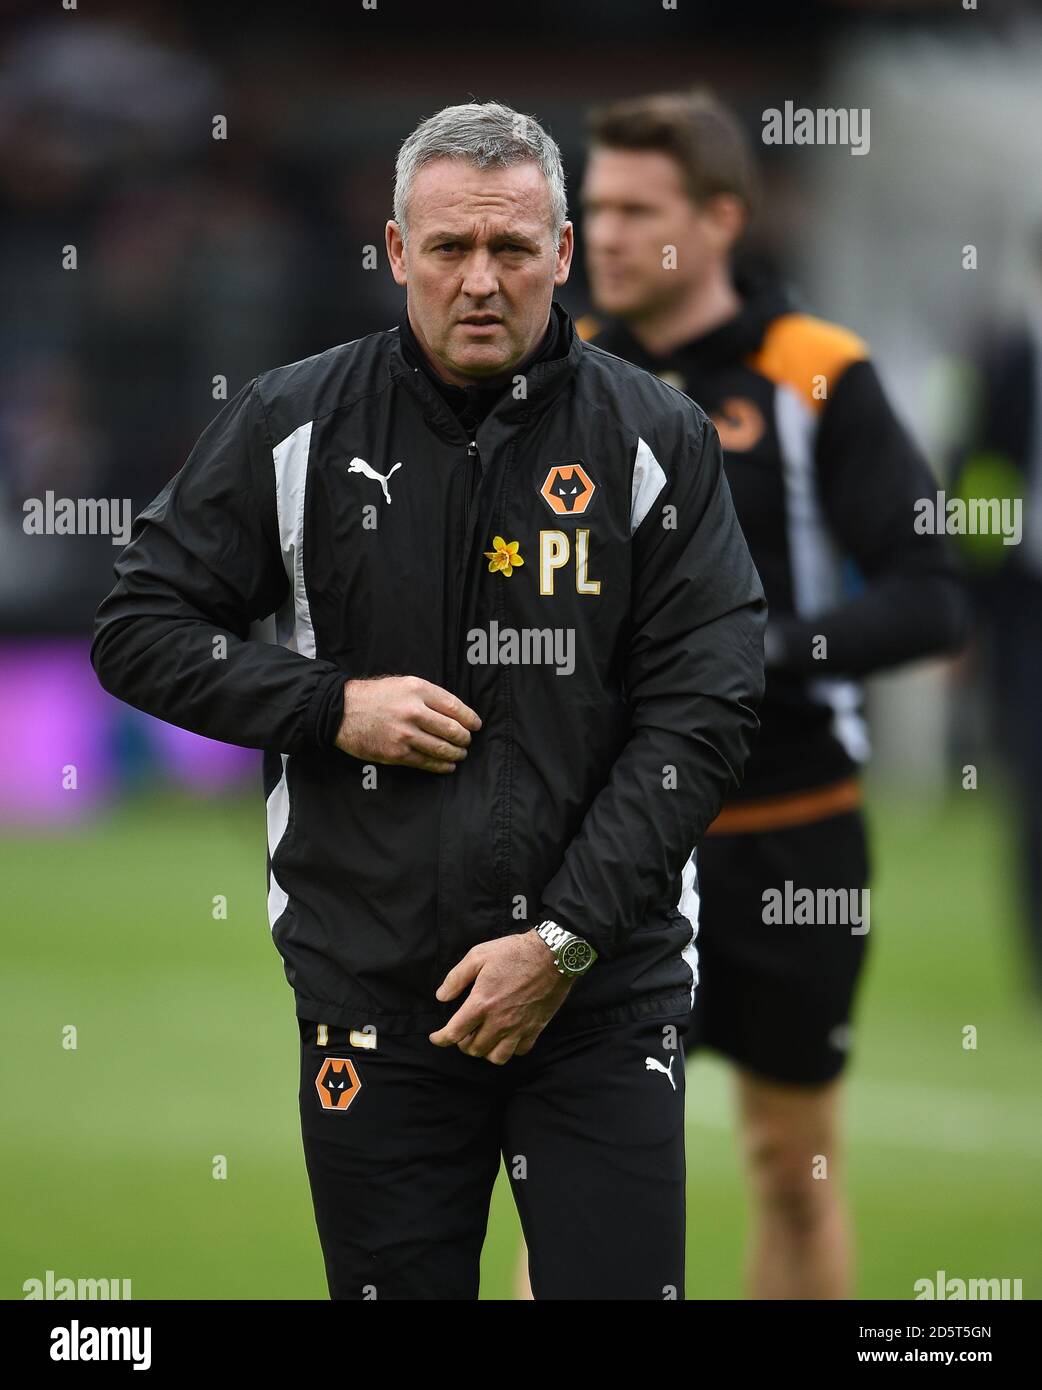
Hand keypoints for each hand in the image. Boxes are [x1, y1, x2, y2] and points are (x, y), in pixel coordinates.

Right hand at [334, 675, 481, 772]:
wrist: (341, 711)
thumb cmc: (374, 696)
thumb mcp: (403, 684)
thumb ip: (428, 696)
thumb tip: (455, 713)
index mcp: (417, 690)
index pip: (455, 707)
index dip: (470, 719)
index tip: (476, 725)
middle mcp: (413, 711)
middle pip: (452, 729)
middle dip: (464, 738)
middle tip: (467, 741)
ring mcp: (405, 734)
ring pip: (442, 748)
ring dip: (456, 754)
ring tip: (460, 754)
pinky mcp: (396, 753)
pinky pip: (426, 762)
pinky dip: (441, 766)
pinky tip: (447, 765)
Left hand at [429, 931, 573, 1064]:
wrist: (552, 954)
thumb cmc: (513, 952)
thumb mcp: (478, 955)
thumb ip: (456, 978)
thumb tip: (441, 996)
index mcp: (481, 1004)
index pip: (454, 1033)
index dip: (440, 1039)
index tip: (436, 1037)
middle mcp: (499, 1021)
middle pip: (474, 1049)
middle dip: (462, 1044)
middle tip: (462, 1032)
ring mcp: (518, 1028)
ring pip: (496, 1057)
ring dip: (485, 1051)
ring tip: (483, 1038)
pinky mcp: (535, 1028)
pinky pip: (520, 1051)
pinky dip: (510, 1049)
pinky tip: (506, 1037)